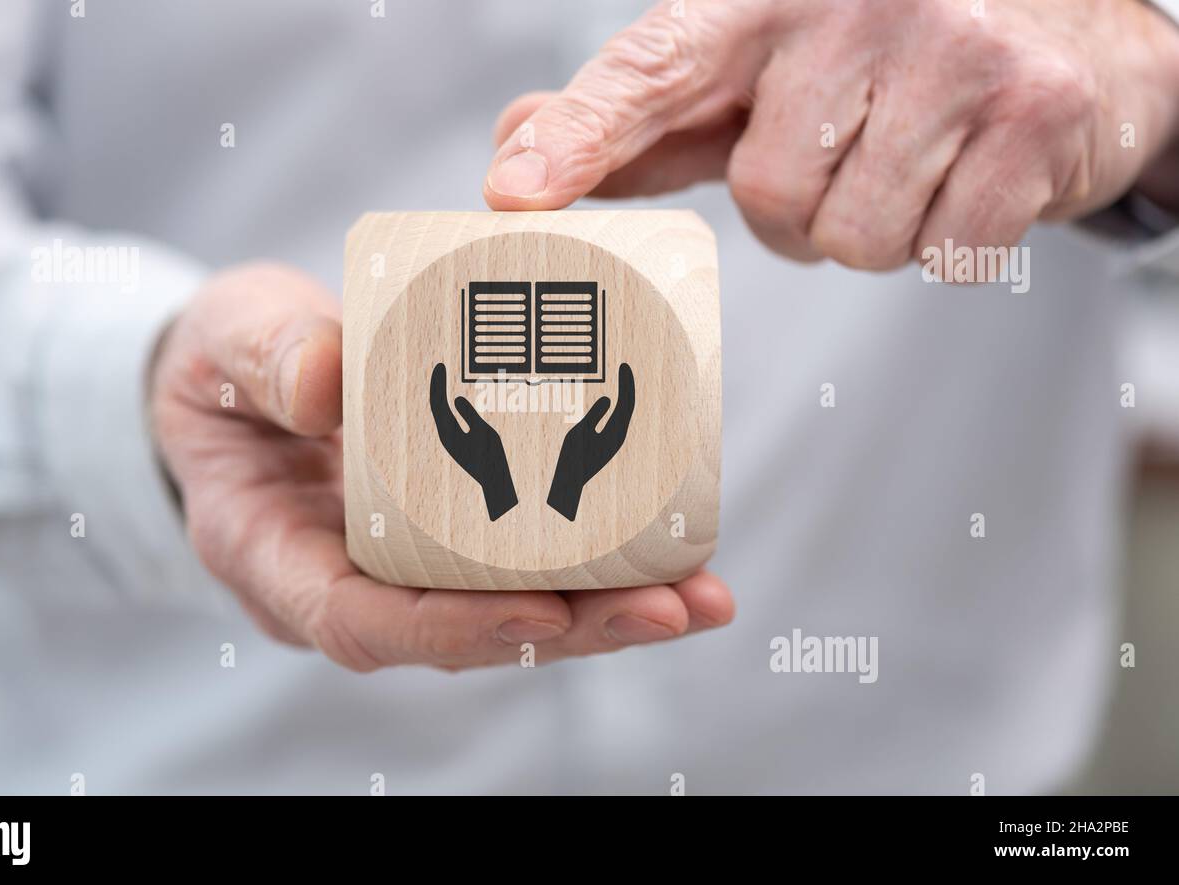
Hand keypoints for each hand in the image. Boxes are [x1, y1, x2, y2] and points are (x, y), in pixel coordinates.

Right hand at [150, 263, 734, 669]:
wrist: (238, 380)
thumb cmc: (221, 368)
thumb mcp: (224, 340)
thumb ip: (264, 354)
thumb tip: (326, 382)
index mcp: (276, 557)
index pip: (362, 623)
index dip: (454, 627)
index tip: (543, 609)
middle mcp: (348, 585)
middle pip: (466, 636)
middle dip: (575, 631)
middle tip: (674, 607)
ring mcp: (403, 569)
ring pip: (510, 614)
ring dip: (610, 610)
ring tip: (703, 592)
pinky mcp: (448, 539)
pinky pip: (525, 566)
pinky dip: (601, 564)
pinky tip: (675, 551)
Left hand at [484, 0, 1178, 265]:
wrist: (1066, 44)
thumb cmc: (882, 68)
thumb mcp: (755, 79)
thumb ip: (643, 117)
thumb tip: (517, 142)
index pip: (657, 68)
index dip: (583, 134)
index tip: (514, 193)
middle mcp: (858, 5)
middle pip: (765, 194)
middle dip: (799, 209)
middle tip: (850, 154)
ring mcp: (956, 52)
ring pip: (849, 236)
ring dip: (869, 231)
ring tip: (911, 163)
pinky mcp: (1033, 114)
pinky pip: (943, 253)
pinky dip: (947, 244)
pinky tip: (968, 179)